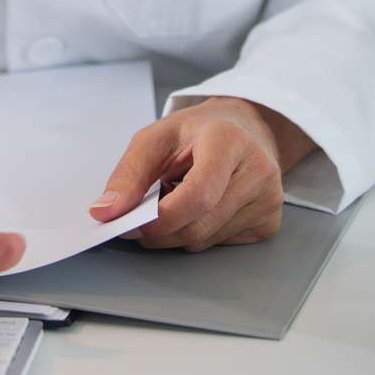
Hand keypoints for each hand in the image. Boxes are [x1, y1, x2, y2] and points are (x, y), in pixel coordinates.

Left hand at [87, 97, 307, 250]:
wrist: (244, 129)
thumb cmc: (196, 133)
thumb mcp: (155, 138)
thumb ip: (128, 174)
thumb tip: (104, 213)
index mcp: (227, 139)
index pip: (198, 195)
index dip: (162, 218)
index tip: (132, 224)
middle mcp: (257, 170)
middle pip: (199, 225)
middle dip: (161, 231)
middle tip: (141, 219)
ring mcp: (269, 199)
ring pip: (206, 241)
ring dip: (178, 232)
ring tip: (176, 200)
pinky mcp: (270, 223)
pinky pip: (220, 245)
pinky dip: (198, 233)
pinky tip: (200, 209)